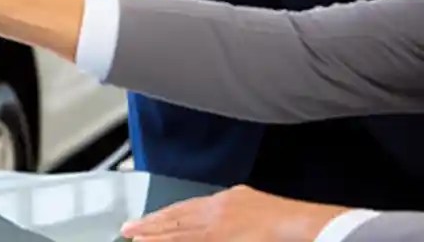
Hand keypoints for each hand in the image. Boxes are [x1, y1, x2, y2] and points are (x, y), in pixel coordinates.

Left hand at [120, 185, 347, 240]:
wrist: (311, 225)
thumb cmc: (293, 221)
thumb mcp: (258, 208)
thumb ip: (238, 212)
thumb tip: (228, 217)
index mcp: (229, 200)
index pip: (188, 208)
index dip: (166, 215)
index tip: (147, 220)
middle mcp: (219, 210)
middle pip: (177, 218)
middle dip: (152, 224)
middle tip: (128, 229)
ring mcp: (220, 227)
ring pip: (179, 232)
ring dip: (156, 236)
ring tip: (134, 238)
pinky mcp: (222, 239)